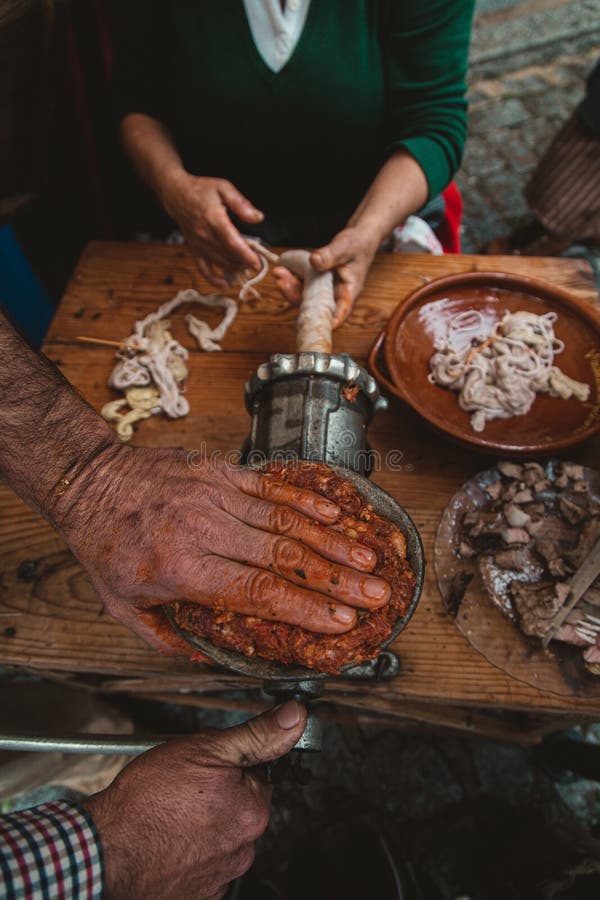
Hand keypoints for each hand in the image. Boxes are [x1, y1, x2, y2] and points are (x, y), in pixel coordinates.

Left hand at [56, 447, 389, 652]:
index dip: (305, 609)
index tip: (340, 623)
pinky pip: (270, 485)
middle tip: (375, 595)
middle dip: (335, 580)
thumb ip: (170, 638)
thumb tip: (211, 658)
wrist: (88, 480)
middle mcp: (204, 529)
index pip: (257, 593)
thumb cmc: (105, 545)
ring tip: (368, 557)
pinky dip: (305, 498)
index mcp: (182, 568)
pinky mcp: (218, 470)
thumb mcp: (123, 608)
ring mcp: (214, 494)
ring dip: (331, 540)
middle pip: (283, 557)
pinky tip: (334, 512)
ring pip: (284, 519)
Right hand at [84, 701, 306, 899]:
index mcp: (253, 810)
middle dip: (217, 798)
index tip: (204, 769)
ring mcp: (221, 877)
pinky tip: (167, 842)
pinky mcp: (199, 897)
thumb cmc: (148, 800)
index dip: (228, 768)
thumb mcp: (205, 749)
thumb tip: (295, 716)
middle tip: (183, 792)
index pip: (256, 778)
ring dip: (204, 827)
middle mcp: (244, 848)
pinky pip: (203, 867)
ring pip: (221, 838)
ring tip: (170, 817)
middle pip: (240, 810)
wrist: (105, 850)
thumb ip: (256, 734)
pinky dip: (189, 855)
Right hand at [161, 172, 263, 288]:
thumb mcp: (224, 188)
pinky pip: (204, 269)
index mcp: (214, 219)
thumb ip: (241, 204)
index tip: (258, 263)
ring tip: (248, 267)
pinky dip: (214, 279)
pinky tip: (226, 284)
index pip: (232, 242)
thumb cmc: (202, 190)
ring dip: (236, 268)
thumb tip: (258, 217)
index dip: (246, 255)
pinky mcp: (195, 250)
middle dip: (245, 262)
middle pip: (229, 256)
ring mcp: (199, 245)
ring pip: (221, 263)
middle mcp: (205, 235)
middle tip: (258, 262)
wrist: (177, 195)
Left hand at [273, 225, 378, 327]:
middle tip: (281, 282)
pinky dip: (291, 279)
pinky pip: (302, 286)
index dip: (325, 322)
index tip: (310, 321)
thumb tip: (314, 261)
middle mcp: (335, 296)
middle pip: (315, 307)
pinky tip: (281, 268)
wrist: (358, 239)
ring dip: (290, 287)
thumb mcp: (346, 247)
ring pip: (305, 297)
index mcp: (348, 292)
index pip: (339, 313)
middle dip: (295, 297)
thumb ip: (331, 254)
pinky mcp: (316, 284)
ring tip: (279, 272)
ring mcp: (324, 291)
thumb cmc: (358, 244)